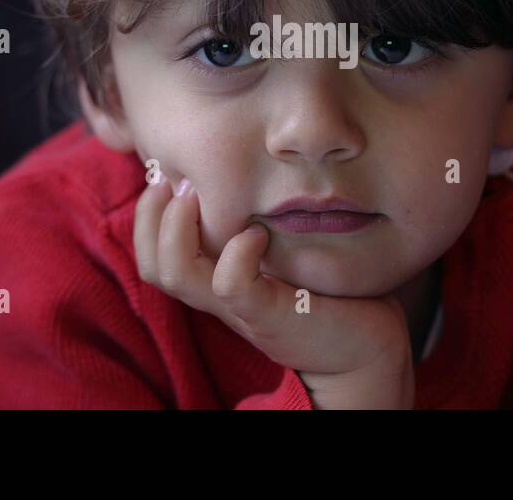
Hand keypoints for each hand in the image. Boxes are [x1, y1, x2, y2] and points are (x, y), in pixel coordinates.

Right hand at [133, 174, 415, 407]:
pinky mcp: (269, 316)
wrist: (365, 348)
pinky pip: (231, 286)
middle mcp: (217, 293)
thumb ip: (262, 218)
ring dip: (177, 229)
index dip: (147, 212)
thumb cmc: (327, 288)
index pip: (153, 251)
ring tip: (197, 196)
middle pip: (152, 265)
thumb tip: (252, 163)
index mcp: (214, 276)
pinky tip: (258, 233)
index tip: (169, 172)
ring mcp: (240, 308)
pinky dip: (236, 254)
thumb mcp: (285, 246)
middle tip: (173, 178)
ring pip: (175, 274)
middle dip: (150, 215)